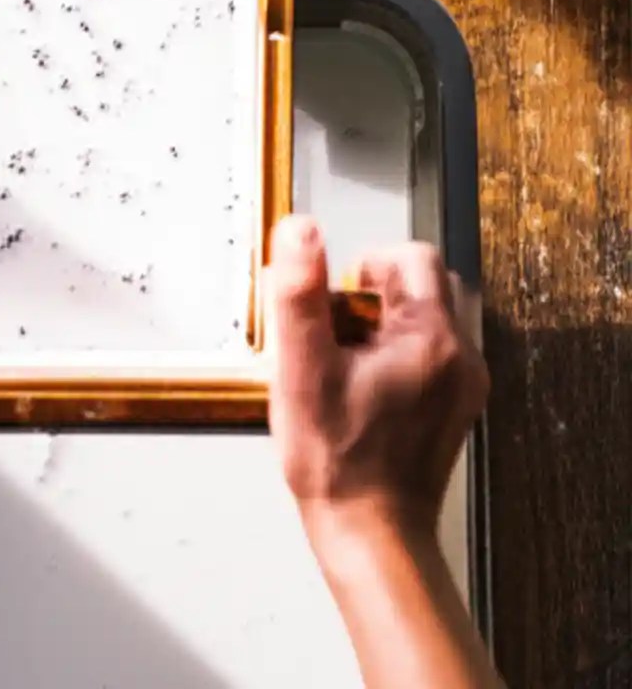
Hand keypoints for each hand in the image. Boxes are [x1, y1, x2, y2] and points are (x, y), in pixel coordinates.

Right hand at [267, 215, 498, 688]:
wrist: (369, 531)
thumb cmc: (336, 461)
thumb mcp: (301, 371)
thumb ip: (299, 295)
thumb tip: (299, 232)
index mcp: (433, 338)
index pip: (412, 257)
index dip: (364, 267)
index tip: (332, 303)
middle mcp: (462, 358)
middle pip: (425, 286)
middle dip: (376, 296)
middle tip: (336, 334)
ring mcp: (464, 387)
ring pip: (429, 321)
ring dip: (386, 326)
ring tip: (347, 363)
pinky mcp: (455, 409)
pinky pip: (432, 358)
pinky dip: (397, 358)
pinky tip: (362, 390)